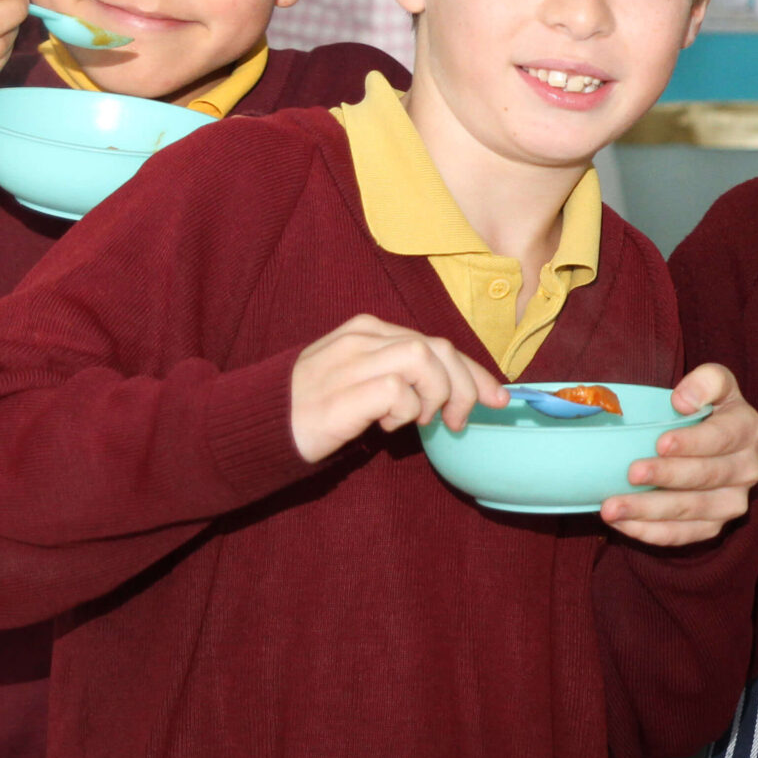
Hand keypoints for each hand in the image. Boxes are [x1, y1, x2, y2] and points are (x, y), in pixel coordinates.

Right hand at [290, 313, 505, 461]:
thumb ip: (403, 376)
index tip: (497, 399)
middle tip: (457, 422)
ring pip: (424, 360)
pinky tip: (386, 426)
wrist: (260, 426)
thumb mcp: (363, 380)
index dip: (474, 372)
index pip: (437, 342)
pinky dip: (405, 413)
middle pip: (439, 348)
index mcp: (369, 330)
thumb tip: (458, 392)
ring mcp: (352, 360)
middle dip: (465, 386)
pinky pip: (398, 391)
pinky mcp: (345, 389)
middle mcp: (363, 337)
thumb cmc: (318, 408)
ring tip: (417, 421)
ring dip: (435, 396)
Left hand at [602, 363, 757, 545]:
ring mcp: (732, 502)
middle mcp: (747, 469)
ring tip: (611, 508)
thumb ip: (706, 381)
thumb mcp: (714, 382)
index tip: (660, 443)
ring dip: (649, 511)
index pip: (723, 438)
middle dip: (667, 477)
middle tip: (631, 473)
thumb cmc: (706, 408)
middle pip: (707, 477)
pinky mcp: (714, 525)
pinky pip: (684, 535)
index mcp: (747, 429)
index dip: (693, 443)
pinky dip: (651, 533)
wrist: (713, 441)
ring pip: (692, 511)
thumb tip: (683, 401)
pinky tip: (622, 524)